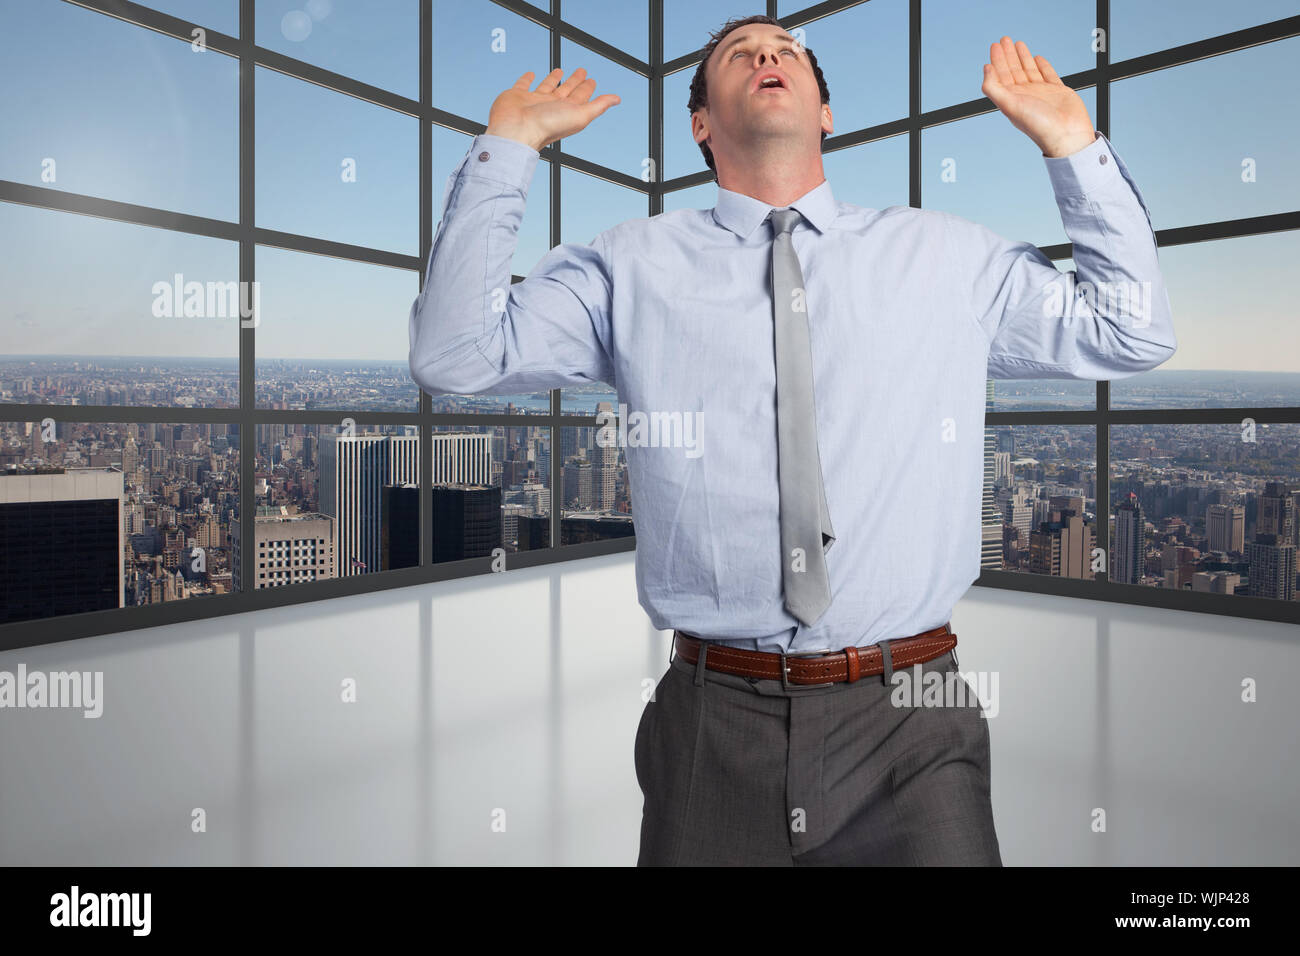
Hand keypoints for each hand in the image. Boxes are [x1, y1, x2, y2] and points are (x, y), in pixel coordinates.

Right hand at [485, 67, 619, 151]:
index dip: (587, 89)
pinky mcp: (518, 96)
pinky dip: (527, 79)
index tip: (592, 80)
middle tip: (582, 71)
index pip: (581, 97)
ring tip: (560, 70)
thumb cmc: (547, 127)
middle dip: (575, 81)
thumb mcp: (580, 116)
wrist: (516, 131)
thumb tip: (617, 99)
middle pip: (567, 90)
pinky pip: (523, 84)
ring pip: (547, 86)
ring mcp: (534, 101)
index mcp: (566, 111)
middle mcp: (551, 106)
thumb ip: (598, 106)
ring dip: (554, 78)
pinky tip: (530, 74)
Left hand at [982, 37, 1095, 157]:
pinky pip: (1048, 74)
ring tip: (1018, 43)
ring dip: (1023, 57)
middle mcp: (1025, 96)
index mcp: (1012, 99)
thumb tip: (986, 70)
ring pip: (1029, 70)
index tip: (994, 46)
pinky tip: (1038, 58)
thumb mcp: (1009, 106)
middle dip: (1008, 55)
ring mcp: (1041, 93)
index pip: (1001, 76)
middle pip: (1013, 71)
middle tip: (1004, 39)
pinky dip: (1043, 66)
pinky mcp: (1058, 92)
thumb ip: (994, 88)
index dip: (997, 60)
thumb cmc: (1038, 125)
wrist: (1067, 135)